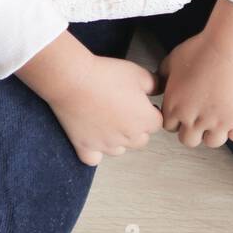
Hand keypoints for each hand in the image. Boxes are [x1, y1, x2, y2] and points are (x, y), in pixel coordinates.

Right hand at [17, 32, 162, 166]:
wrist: (73, 79)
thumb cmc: (106, 75)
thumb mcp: (138, 73)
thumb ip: (155, 84)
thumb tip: (159, 89)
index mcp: (145, 120)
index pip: (157, 123)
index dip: (150, 111)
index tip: (141, 102)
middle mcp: (128, 137)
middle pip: (141, 140)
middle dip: (137, 127)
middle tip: (124, 109)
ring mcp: (106, 145)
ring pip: (120, 150)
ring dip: (118, 139)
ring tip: (108, 120)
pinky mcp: (85, 147)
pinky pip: (94, 159)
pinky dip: (95, 152)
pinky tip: (93, 139)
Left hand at [159, 0, 232, 147]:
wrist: (230, 44)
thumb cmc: (201, 48)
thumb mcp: (173, 59)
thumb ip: (162, 75)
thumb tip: (159, 83)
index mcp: (174, 106)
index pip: (170, 127)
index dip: (179, 118)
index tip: (188, 110)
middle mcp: (193, 119)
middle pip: (188, 140)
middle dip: (194, 129)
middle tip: (203, 115)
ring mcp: (217, 123)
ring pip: (212, 142)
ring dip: (215, 131)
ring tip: (220, 114)